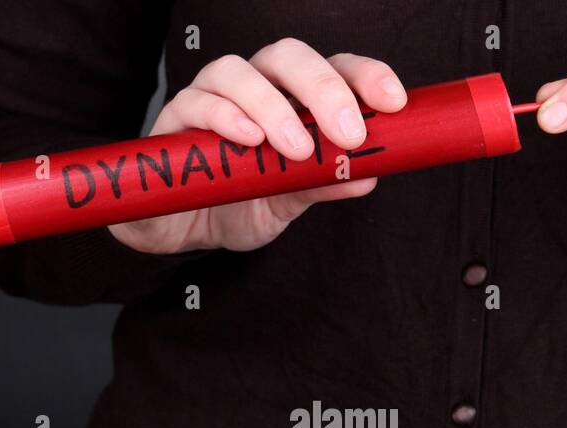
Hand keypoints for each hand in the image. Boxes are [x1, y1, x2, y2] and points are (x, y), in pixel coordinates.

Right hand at [109, 39, 406, 253]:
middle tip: (348, 133)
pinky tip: (248, 140)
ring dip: (272, 105)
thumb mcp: (287, 201)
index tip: (393, 102)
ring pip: (237, 72)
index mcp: (289, 99)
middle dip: (323, 88)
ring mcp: (210, 99)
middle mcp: (251, 88)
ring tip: (296, 147)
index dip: (363, 77)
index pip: (331, 70)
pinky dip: (224, 117)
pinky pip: (196, 104)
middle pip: (286, 57)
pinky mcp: (173, 122)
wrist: (179, 231)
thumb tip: (367, 176)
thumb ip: (321, 184)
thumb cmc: (235, 204)